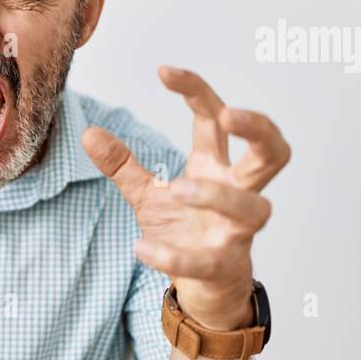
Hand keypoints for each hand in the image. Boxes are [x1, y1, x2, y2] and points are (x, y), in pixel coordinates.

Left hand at [81, 67, 290, 329]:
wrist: (202, 287)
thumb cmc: (184, 230)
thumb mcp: (147, 193)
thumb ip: (122, 165)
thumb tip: (89, 133)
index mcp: (216, 166)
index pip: (215, 119)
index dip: (196, 91)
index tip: (164, 72)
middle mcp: (237, 192)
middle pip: (272, 153)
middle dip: (259, 128)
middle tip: (229, 114)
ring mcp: (237, 230)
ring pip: (253, 206)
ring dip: (216, 194)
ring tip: (177, 188)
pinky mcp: (225, 265)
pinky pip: (208, 260)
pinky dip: (175, 255)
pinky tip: (142, 247)